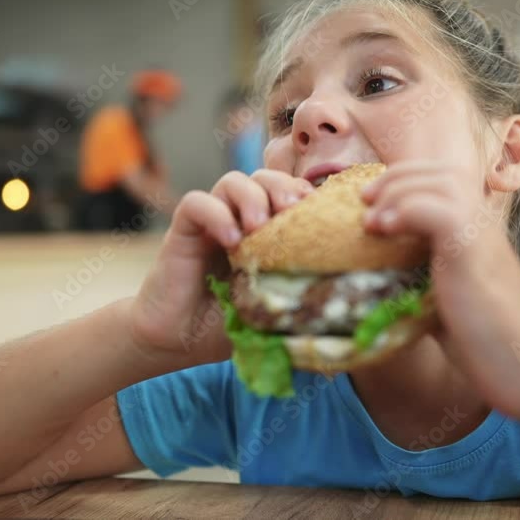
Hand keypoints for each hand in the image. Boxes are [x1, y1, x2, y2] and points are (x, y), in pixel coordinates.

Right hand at [129, 169, 314, 366]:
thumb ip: (299, 310)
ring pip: (232, 181)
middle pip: (264, 178)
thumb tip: (341, 332)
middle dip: (282, 187)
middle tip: (291, 211)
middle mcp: (239, 220)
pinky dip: (215, 213)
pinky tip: (230, 240)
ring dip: (251, 197)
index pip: (289, 193)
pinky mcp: (183, 230)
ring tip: (258, 228)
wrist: (178, 342)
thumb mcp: (273, 316)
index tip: (319, 213)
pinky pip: (196, 203)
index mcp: (267, 234)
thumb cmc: (227, 327)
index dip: (305, 194)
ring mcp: (211, 222)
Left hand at [361, 160, 519, 417]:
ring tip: (371, 219)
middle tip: (365, 199)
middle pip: (441, 172)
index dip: (407, 179)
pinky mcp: (473, 251)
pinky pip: (438, 210)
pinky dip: (406, 211)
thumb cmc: (489, 345)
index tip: (374, 200)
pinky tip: (384, 229)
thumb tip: (384, 288)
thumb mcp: (447, 305)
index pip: (445, 179)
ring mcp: (482, 235)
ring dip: (398, 191)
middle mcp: (484, 225)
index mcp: (478, 233)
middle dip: (397, 177)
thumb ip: (423, 286)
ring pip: (440, 182)